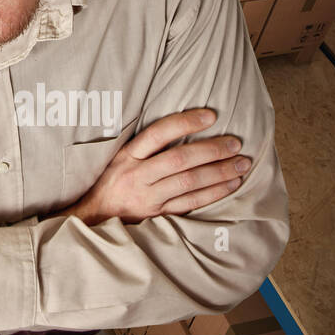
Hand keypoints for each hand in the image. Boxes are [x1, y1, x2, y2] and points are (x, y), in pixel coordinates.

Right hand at [55, 108, 251, 225]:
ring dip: (219, 172)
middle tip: (236, 143)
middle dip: (211, 150)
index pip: (158, 133)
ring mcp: (148, 197)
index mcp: (127, 156)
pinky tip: (231, 185)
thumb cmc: (110, 184)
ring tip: (242, 163)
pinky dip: (214, 193)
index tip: (211, 115)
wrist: (93, 219)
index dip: (185, 122)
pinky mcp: (158, 215)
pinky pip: (191, 203)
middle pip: (180, 159)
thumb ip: (144, 147)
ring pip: (189, 182)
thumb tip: (180, 126)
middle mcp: (138, 175)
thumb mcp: (119, 159)